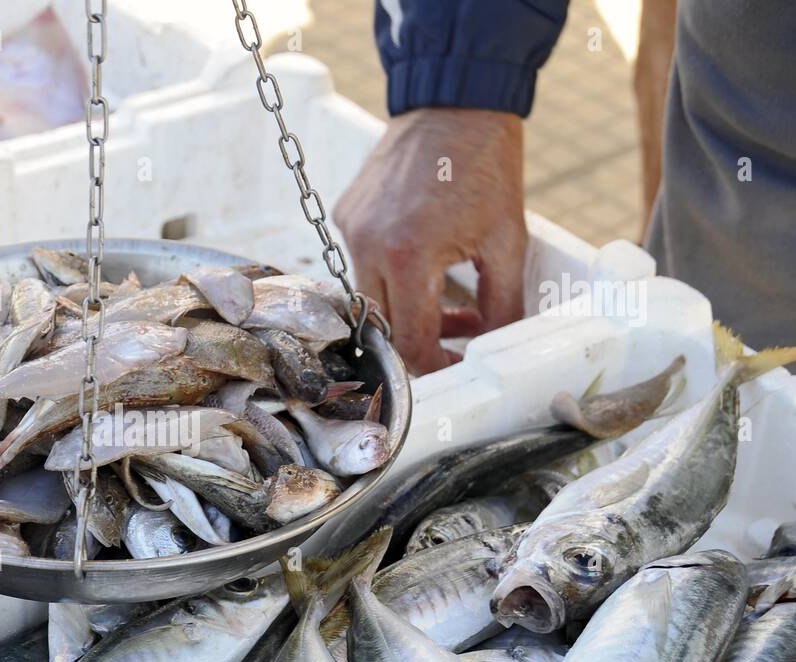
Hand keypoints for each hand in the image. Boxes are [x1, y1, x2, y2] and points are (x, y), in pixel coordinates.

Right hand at [333, 108, 526, 374]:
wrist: (455, 102)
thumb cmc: (485, 165)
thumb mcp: (507, 242)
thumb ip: (502, 304)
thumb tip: (495, 344)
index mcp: (409, 255)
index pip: (412, 341)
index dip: (436, 366)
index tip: (456, 367)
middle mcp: (368, 246)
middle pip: (384, 327)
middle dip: (421, 342)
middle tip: (457, 338)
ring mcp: (351, 229)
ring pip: (372, 298)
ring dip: (408, 308)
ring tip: (449, 295)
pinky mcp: (346, 215)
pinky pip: (363, 262)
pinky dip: (393, 273)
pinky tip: (424, 256)